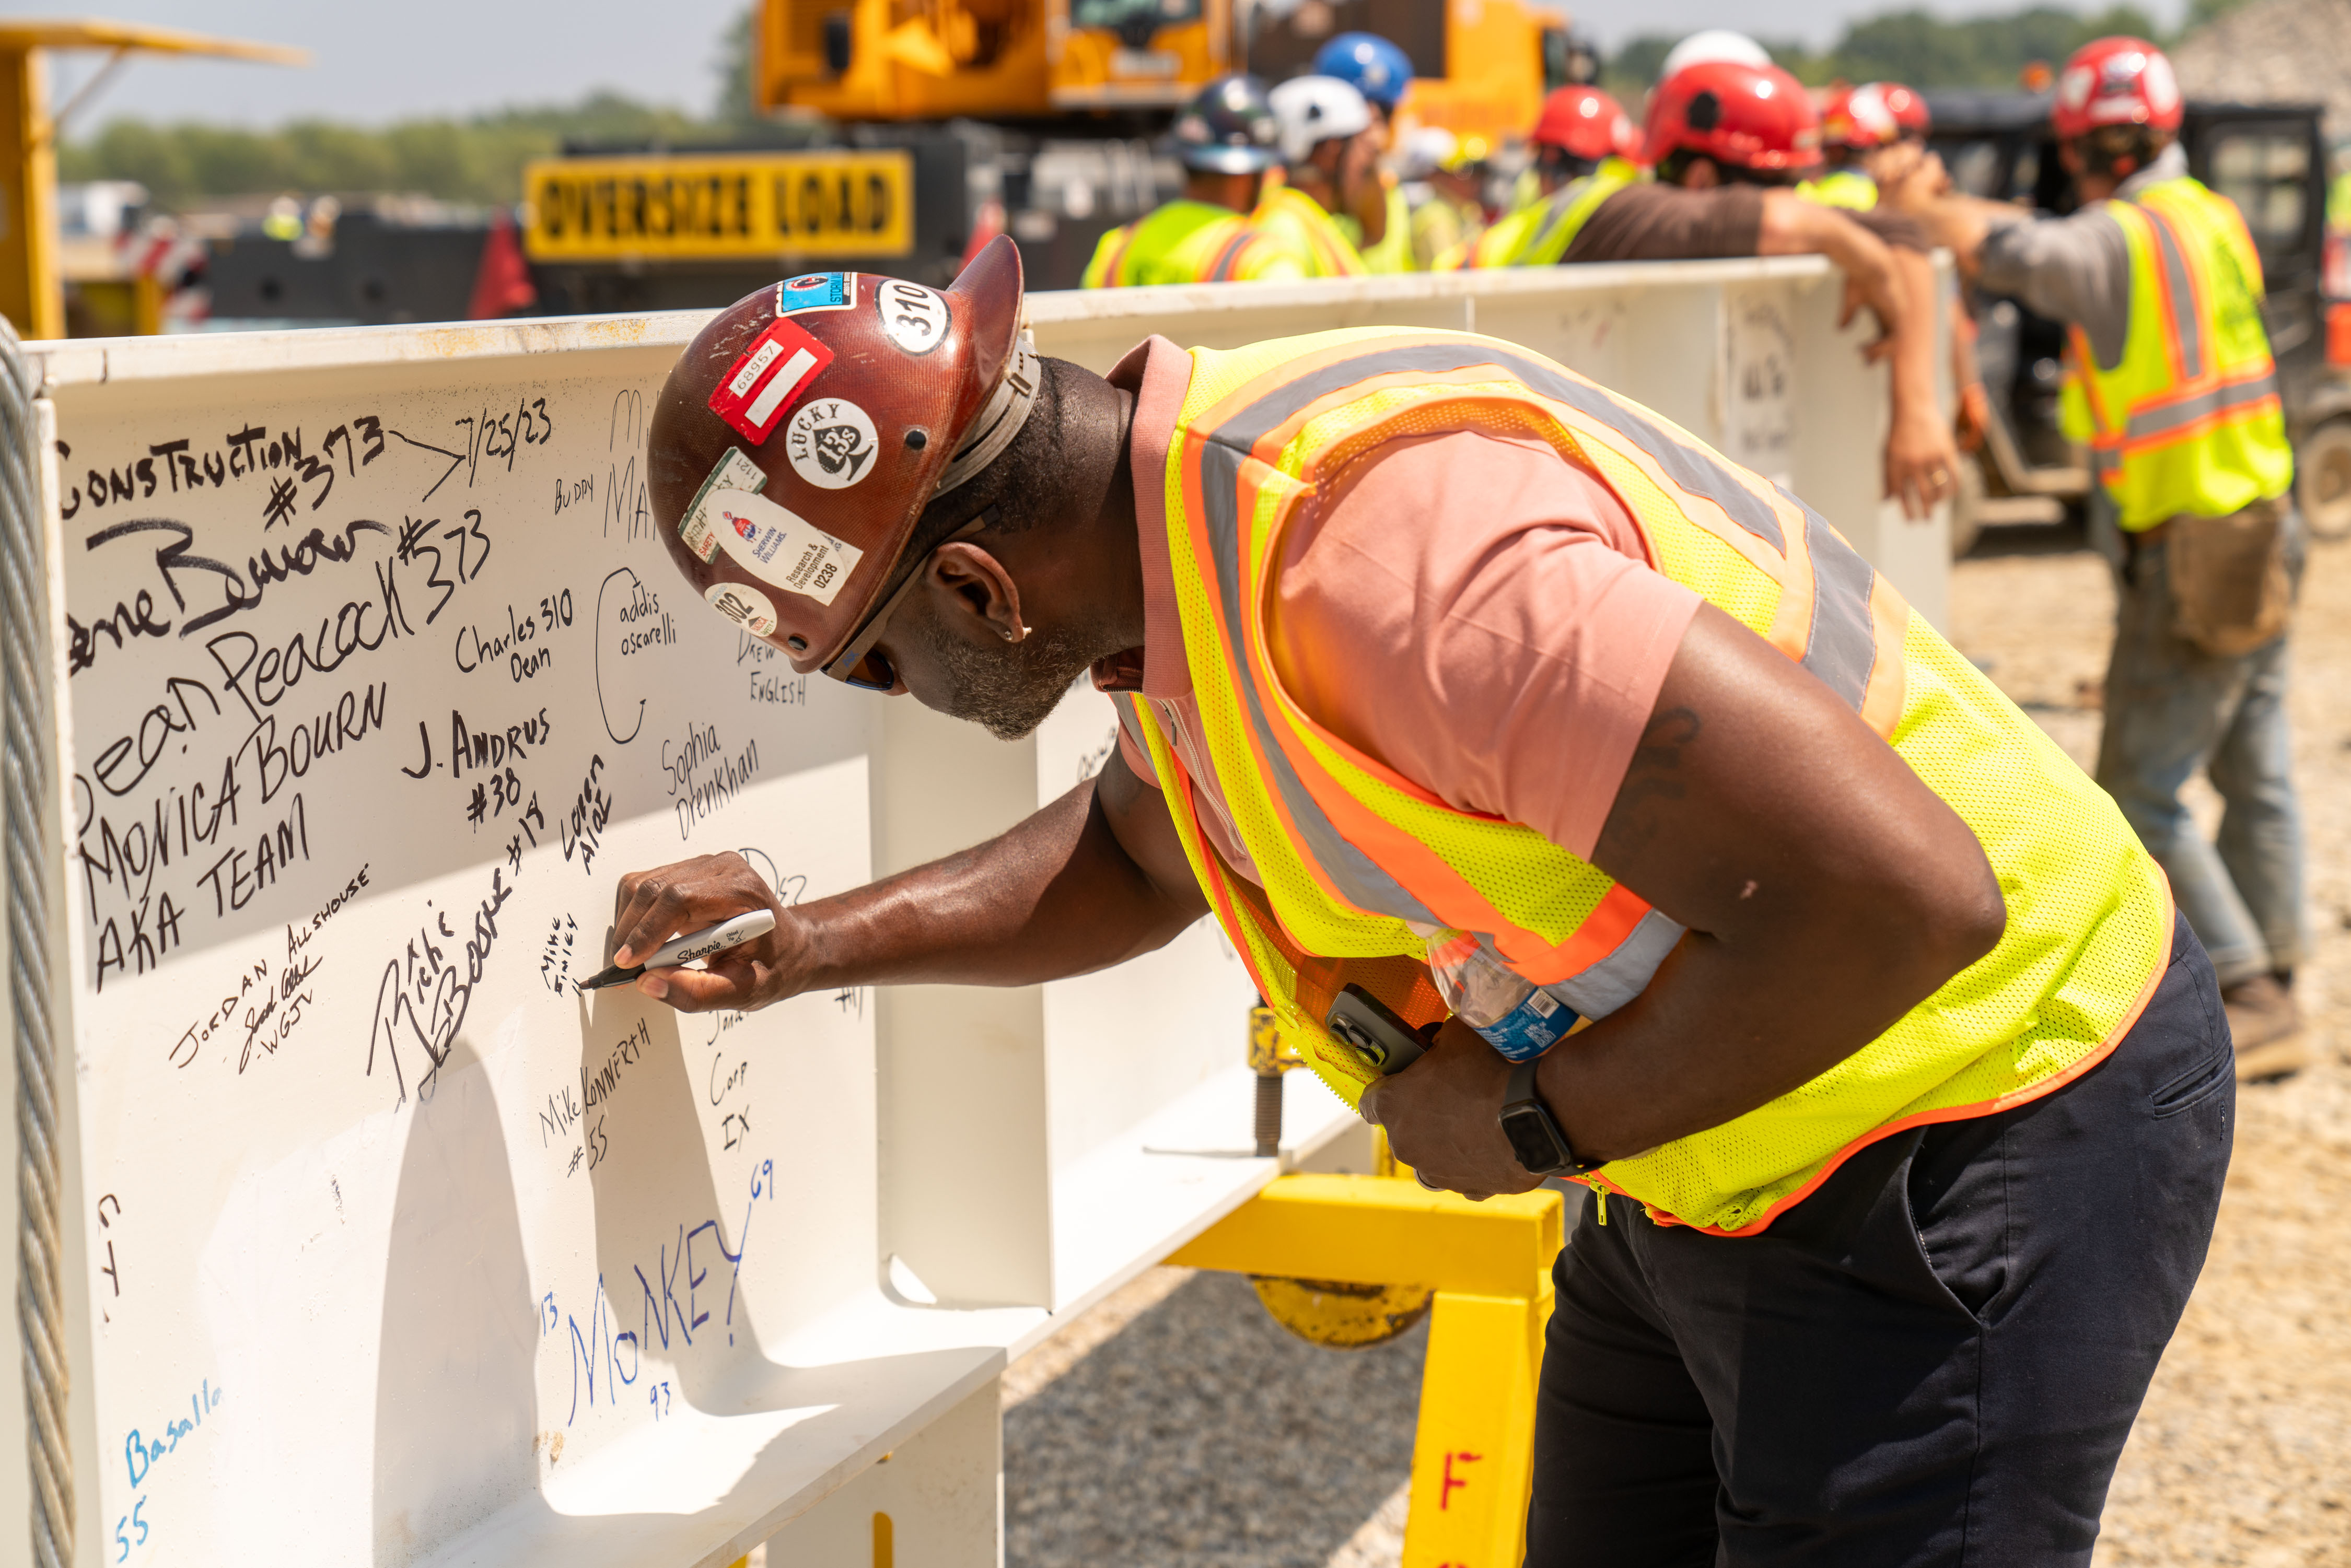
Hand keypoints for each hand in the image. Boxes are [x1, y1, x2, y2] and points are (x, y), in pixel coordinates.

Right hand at [610, 851, 809, 1012]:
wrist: (792, 947)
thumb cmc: (775, 967)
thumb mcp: (746, 991)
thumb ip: (699, 993)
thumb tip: (648, 983)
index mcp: (743, 891)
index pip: (680, 899)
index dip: (648, 931)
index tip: (628, 963)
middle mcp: (722, 868)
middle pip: (655, 889)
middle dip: (631, 932)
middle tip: (622, 971)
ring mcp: (703, 866)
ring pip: (643, 885)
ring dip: (628, 924)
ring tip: (633, 960)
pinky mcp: (688, 872)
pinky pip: (646, 887)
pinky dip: (634, 916)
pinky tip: (644, 944)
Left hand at [1359, 1021, 1542, 1201]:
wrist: (1534, 1115)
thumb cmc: (1487, 1072)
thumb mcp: (1456, 1035)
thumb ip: (1439, 1041)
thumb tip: (1441, 1041)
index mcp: (1391, 1105)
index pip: (1369, 1101)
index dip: (1386, 1089)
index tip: (1400, 1083)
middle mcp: (1405, 1144)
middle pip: (1402, 1129)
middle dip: (1421, 1114)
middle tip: (1451, 1095)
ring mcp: (1435, 1172)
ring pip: (1430, 1158)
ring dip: (1442, 1144)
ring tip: (1471, 1124)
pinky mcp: (1469, 1189)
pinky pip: (1464, 1177)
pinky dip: (1474, 1165)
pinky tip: (1492, 1146)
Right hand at [1837, 273, 1895, 363]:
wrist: (1868, 263)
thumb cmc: (1859, 276)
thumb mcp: (1851, 300)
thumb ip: (1848, 314)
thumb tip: (1840, 328)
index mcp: (1884, 308)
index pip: (1884, 333)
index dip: (1875, 346)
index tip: (1862, 355)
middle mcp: (1893, 312)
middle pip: (1891, 339)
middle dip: (1878, 353)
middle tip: (1865, 363)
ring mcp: (1898, 313)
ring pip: (1894, 342)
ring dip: (1879, 353)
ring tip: (1865, 358)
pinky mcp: (1898, 314)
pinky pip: (1895, 338)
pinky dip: (1882, 348)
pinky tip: (1868, 350)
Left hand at [1884, 403, 1961, 519]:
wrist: (1913, 410)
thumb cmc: (1898, 436)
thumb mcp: (1887, 456)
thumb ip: (1887, 480)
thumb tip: (1886, 503)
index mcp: (1895, 466)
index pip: (1901, 496)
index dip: (1907, 511)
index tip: (1911, 521)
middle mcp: (1913, 463)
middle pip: (1922, 495)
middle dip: (1924, 511)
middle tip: (1926, 520)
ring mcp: (1931, 457)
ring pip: (1938, 488)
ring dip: (1938, 501)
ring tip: (1936, 506)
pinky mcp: (1946, 451)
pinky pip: (1953, 475)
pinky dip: (1953, 488)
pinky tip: (1950, 495)